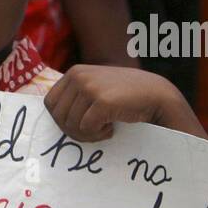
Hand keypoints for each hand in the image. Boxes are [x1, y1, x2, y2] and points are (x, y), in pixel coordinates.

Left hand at [43, 65, 198, 141]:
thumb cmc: (125, 98)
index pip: (50, 104)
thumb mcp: (95, 88)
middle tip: (94, 131)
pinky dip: (98, 135)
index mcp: (74, 72)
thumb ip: (74, 97)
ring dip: (87, 134)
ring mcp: (89, 87)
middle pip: (58, 117)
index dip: (62, 120)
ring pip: (70, 125)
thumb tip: (52, 119)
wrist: (157, 95)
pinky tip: (112, 127)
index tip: (82, 123)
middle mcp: (78, 76)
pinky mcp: (101, 101)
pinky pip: (86, 129)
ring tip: (104, 128)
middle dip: (73, 130)